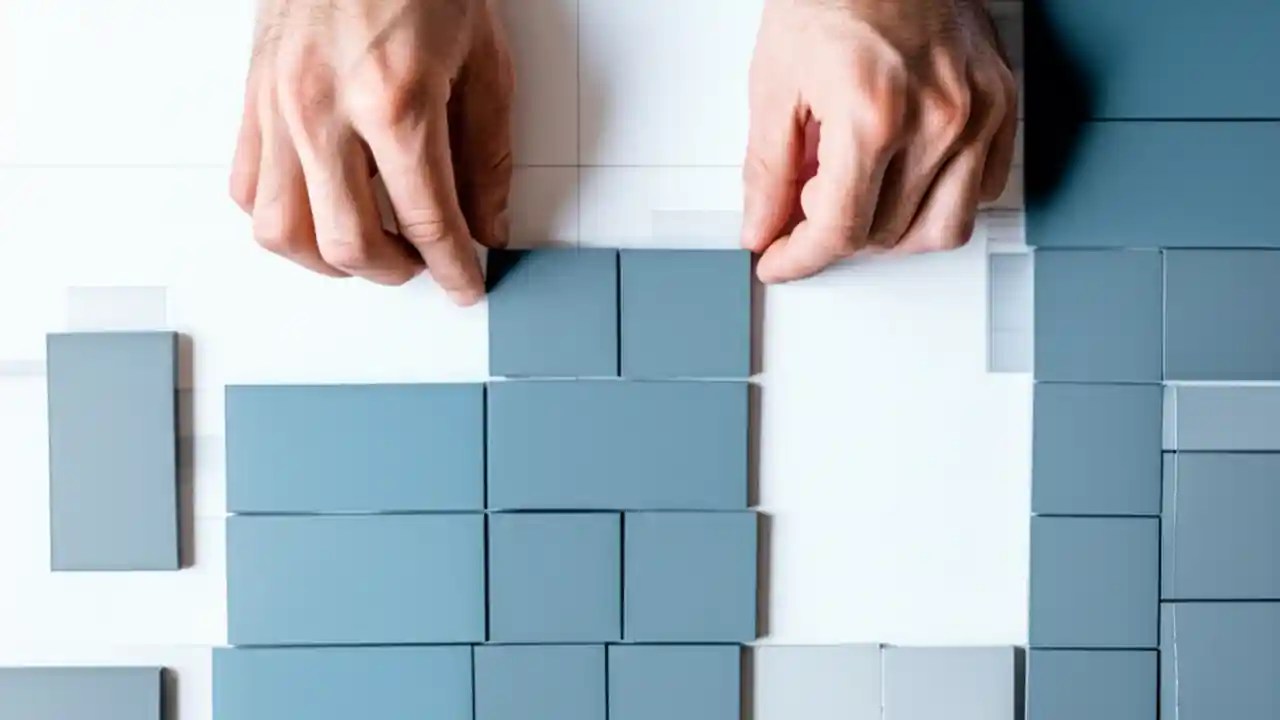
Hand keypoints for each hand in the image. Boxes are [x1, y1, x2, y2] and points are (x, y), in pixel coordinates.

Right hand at [230, 0, 513, 304]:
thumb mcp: (485, 62)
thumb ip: (486, 155)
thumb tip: (486, 224)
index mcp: (396, 101)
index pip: (429, 222)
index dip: (454, 269)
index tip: (467, 284)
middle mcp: (325, 110)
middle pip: (350, 244)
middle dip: (397, 272)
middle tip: (424, 263)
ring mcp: (278, 105)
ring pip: (283, 232)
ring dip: (331, 260)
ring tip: (370, 247)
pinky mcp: (252, 96)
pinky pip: (248, 188)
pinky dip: (284, 218)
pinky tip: (321, 209)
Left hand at [742, 0, 1017, 281]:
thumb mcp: (774, 83)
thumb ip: (766, 169)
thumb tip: (761, 227)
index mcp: (873, 114)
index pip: (840, 230)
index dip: (800, 257)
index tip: (779, 259)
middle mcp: (937, 119)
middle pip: (885, 234)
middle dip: (835, 231)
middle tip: (804, 202)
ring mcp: (978, 113)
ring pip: (942, 228)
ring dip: (890, 230)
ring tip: (857, 191)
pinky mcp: (1001, 103)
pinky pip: (982, 191)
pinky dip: (940, 201)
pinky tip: (903, 175)